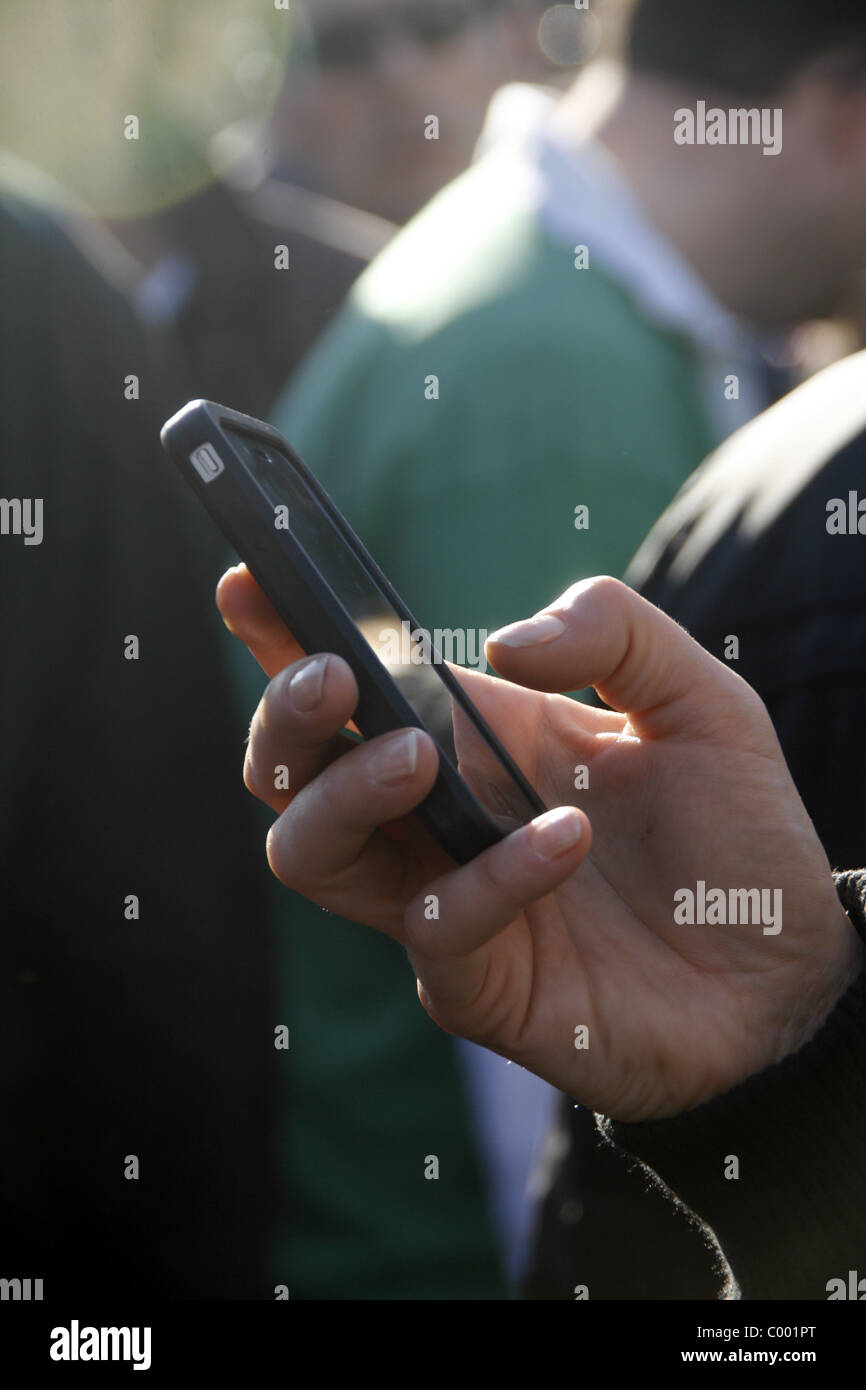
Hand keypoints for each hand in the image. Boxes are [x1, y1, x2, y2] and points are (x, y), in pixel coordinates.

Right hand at [217, 566, 862, 1121]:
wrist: (788, 963)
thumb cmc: (731, 828)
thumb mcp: (696, 695)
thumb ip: (612, 630)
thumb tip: (506, 643)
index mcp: (468, 738)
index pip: (348, 685)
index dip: (278, 635)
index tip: (247, 581)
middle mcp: (432, 818)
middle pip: (289, 773)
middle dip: (283, 718)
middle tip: (334, 678)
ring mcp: (442, 899)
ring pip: (309, 856)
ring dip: (344, 794)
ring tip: (417, 753)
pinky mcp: (475, 981)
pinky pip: (435, 926)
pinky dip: (488, 876)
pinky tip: (564, 839)